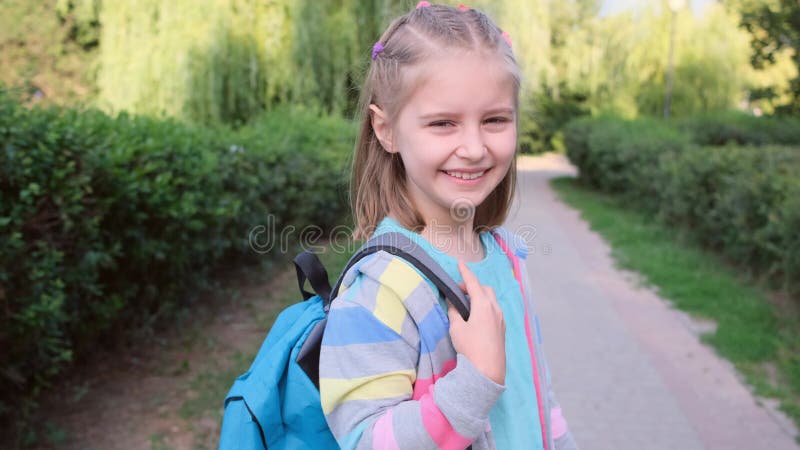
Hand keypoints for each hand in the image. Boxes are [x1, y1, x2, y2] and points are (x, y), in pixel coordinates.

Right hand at [447, 260, 505, 384]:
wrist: (487, 371)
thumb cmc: (471, 349)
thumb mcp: (457, 329)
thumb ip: (454, 312)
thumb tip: (453, 304)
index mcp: (483, 306)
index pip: (473, 283)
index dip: (465, 272)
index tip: (460, 263)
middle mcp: (495, 310)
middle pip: (485, 289)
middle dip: (473, 286)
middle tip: (458, 292)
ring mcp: (501, 320)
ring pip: (491, 300)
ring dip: (479, 297)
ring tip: (465, 305)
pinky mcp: (502, 329)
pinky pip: (494, 311)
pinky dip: (484, 307)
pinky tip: (475, 317)